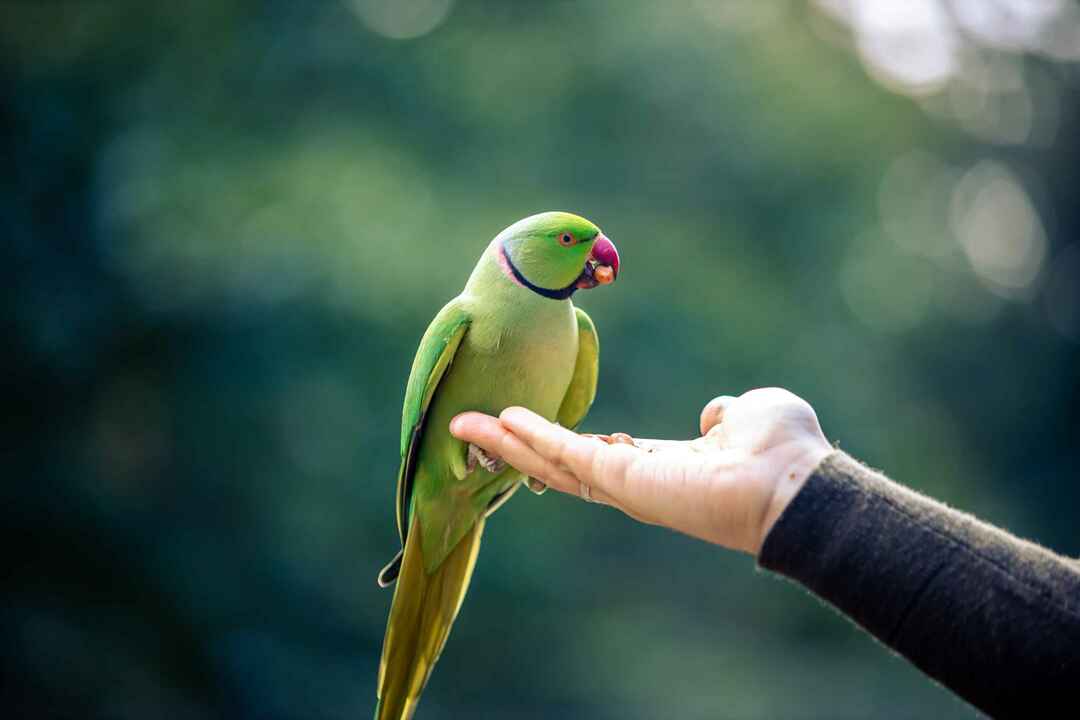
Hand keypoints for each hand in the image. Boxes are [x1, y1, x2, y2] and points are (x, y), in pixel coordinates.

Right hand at [450, 388, 831, 555]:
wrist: (799, 486)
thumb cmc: (785, 452)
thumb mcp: (750, 412)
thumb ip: (726, 412)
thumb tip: (716, 414)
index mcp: (663, 468)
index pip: (596, 456)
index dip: (560, 441)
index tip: (528, 425)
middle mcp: (637, 483)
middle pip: (559, 466)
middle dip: (513, 446)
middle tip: (469, 426)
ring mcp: (627, 485)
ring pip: (551, 465)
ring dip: (507, 444)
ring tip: (465, 424)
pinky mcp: (623, 479)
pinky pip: (567, 455)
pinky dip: (532, 437)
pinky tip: (500, 421)